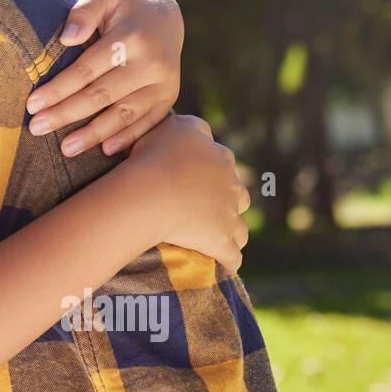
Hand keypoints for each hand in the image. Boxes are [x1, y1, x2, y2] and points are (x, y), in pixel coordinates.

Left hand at [26, 0, 183, 157]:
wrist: (163, 15)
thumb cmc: (122, 7)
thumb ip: (84, 12)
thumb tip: (67, 38)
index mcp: (131, 37)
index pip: (87, 69)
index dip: (58, 89)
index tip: (32, 104)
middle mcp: (151, 63)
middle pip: (101, 95)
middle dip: (66, 114)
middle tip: (37, 128)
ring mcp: (164, 83)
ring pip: (123, 114)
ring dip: (93, 134)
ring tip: (65, 149)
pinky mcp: (170, 97)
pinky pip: (148, 123)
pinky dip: (127, 138)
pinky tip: (105, 150)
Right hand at [127, 114, 249, 274]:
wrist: (151, 192)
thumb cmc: (152, 156)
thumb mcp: (169, 127)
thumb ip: (185, 126)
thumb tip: (190, 128)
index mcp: (218, 155)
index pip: (221, 159)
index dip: (210, 168)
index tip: (195, 175)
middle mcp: (230, 183)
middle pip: (237, 193)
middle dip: (227, 200)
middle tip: (205, 208)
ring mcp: (229, 214)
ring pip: (240, 225)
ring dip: (232, 230)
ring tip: (219, 237)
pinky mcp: (222, 241)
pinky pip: (232, 255)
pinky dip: (230, 260)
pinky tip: (226, 265)